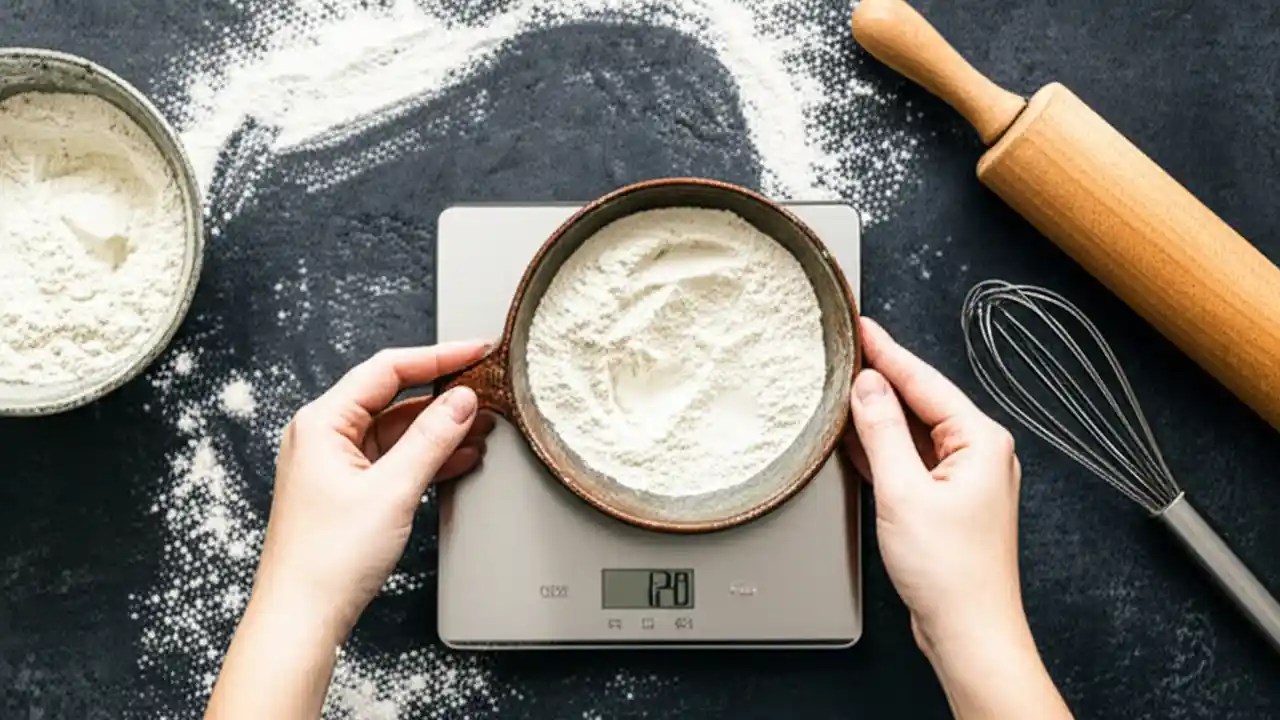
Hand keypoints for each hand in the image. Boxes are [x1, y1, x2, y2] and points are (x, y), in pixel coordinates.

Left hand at [207, 342, 494, 719]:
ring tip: (483, 429)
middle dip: (443, 397)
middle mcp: (323, 436)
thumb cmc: (328, 559)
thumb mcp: (393, 490)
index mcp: (322, 422)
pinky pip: (393, 458)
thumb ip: (432, 439)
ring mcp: (334, 463)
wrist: (302, 617)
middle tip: (487, 393)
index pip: (387, 368)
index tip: (476, 351)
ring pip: (396, 430)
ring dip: (439, 430)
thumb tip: (462, 401)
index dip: (438, 356)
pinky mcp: (346, 489)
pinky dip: (426, 456)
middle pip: (393, 396)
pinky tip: (459, 458)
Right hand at [845, 318, 1021, 651]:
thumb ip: (882, 432)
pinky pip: (912, 460)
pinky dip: (884, 449)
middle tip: (843, 353)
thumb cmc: (950, 571)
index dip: (887, 352)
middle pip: (921, 402)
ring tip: (840, 391)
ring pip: (914, 432)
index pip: (924, 381)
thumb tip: (867, 388)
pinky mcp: (949, 502)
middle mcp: (980, 453)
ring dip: (878, 416)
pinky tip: (856, 440)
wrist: (969, 631)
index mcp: (980, 441)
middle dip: (880, 380)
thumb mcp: (903, 491)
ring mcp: (966, 479)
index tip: (861, 327)